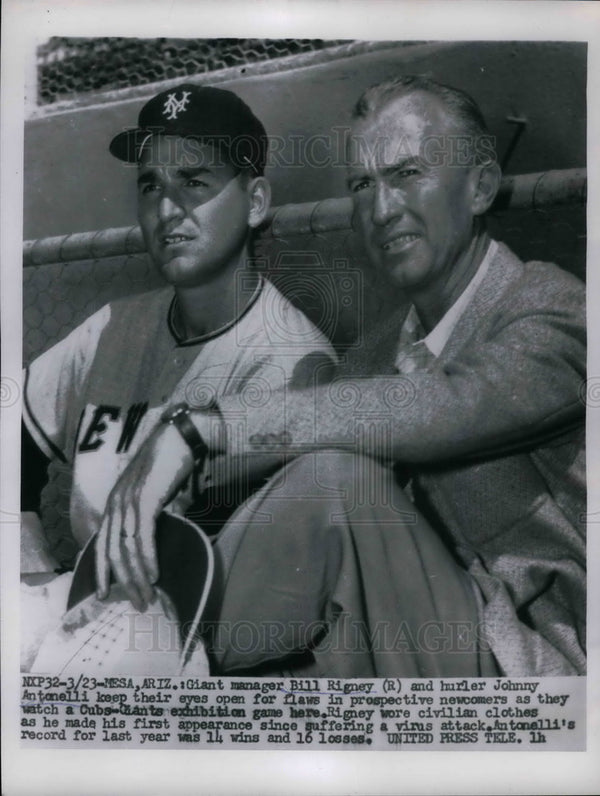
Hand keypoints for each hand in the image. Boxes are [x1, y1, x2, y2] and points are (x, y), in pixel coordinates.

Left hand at [95, 421, 192, 610]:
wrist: (180, 437)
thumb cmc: (171, 464)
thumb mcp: (158, 494)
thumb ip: (156, 516)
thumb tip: (162, 538)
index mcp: (115, 503)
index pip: (101, 544)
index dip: (102, 571)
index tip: (106, 595)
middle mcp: (116, 504)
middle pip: (113, 553)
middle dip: (124, 582)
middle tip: (139, 604)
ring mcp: (129, 502)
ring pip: (127, 548)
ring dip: (137, 577)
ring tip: (149, 596)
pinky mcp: (145, 499)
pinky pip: (143, 536)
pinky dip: (148, 558)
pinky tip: (154, 575)